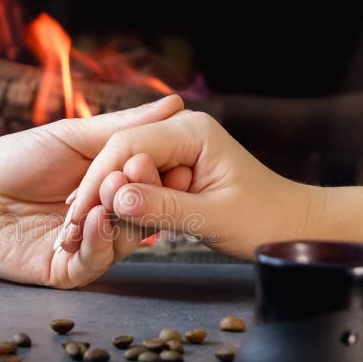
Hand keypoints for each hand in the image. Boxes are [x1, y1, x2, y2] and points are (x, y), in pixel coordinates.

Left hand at [0, 96, 183, 287]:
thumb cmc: (13, 162)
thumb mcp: (72, 136)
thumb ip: (122, 127)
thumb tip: (174, 104)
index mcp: (111, 189)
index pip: (153, 184)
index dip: (165, 171)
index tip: (176, 155)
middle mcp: (106, 220)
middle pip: (145, 213)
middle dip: (147, 193)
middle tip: (144, 170)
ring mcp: (88, 248)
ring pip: (125, 241)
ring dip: (123, 215)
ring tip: (115, 190)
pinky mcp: (67, 271)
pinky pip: (95, 262)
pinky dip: (99, 240)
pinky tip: (93, 217)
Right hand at [61, 110, 314, 258]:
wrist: (292, 225)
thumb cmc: (265, 220)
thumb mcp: (213, 216)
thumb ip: (162, 207)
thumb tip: (114, 199)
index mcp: (192, 131)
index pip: (128, 146)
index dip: (98, 180)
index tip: (77, 214)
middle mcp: (180, 132)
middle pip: (119, 153)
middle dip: (95, 189)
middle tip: (70, 227)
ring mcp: (176, 148)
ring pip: (123, 167)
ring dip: (103, 198)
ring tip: (77, 230)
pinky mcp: (173, 168)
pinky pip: (136, 180)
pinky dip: (120, 202)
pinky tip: (102, 222)